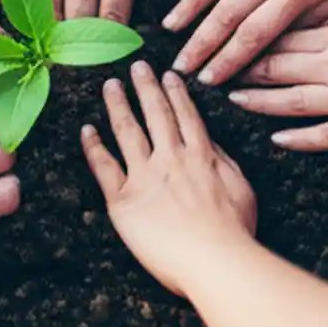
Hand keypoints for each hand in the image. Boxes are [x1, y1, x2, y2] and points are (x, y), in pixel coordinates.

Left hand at [81, 61, 256, 293]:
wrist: (215, 260)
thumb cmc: (234, 233)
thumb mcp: (241, 189)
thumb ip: (223, 163)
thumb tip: (211, 145)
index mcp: (201, 156)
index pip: (186, 116)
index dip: (176, 93)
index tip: (168, 75)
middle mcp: (171, 159)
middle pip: (155, 114)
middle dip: (145, 86)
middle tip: (136, 66)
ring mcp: (145, 177)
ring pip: (127, 130)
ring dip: (118, 104)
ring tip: (110, 85)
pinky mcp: (123, 199)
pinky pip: (103, 166)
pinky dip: (94, 145)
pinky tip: (86, 129)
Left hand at [229, 4, 327, 150]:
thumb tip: (300, 24)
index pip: (279, 41)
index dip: (250, 45)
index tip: (227, 46)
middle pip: (277, 70)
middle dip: (243, 72)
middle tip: (215, 75)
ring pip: (292, 102)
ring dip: (260, 102)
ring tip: (235, 100)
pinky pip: (325, 135)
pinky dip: (299, 138)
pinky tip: (277, 138)